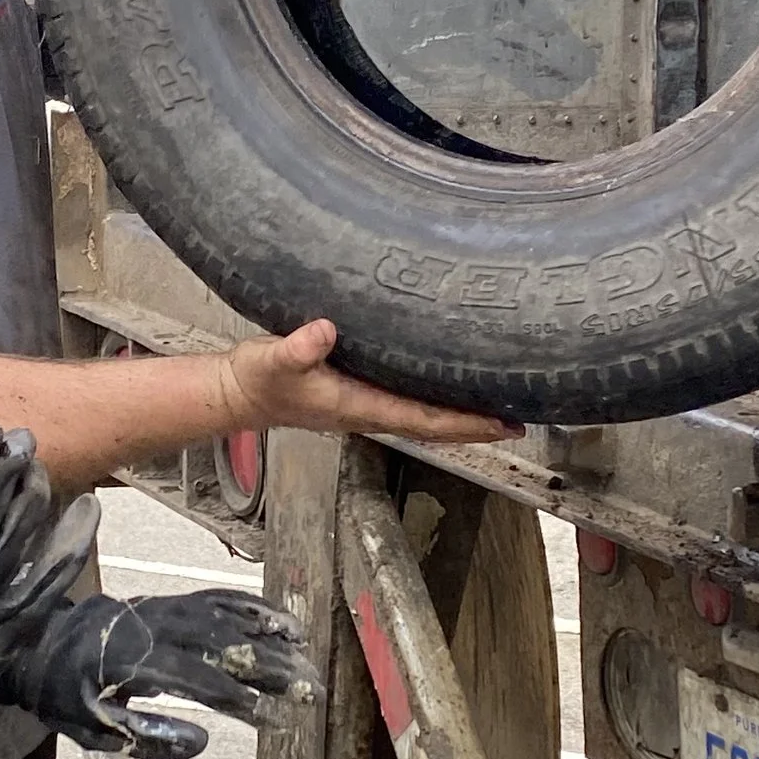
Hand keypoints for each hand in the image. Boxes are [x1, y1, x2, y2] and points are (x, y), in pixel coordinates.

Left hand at [0, 588, 316, 758]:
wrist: (40, 643)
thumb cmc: (65, 694)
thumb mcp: (89, 728)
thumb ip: (144, 737)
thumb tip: (202, 741)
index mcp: (132, 660)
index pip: (200, 680)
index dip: (241, 700)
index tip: (277, 720)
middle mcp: (154, 627)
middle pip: (225, 643)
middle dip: (272, 668)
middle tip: (311, 691)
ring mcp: (165, 609)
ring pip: (227, 617)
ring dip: (271, 637)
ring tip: (309, 656)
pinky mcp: (171, 603)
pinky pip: (217, 599)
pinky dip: (253, 608)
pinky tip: (284, 622)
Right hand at [215, 319, 514, 445]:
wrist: (241, 391)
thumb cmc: (260, 379)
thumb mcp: (274, 359)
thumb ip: (297, 348)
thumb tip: (323, 332)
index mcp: (360, 408)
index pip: (425, 422)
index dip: (466, 425)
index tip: (501, 425)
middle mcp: (370, 412)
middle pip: (435, 426)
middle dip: (476, 426)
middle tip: (518, 422)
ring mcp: (367, 406)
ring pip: (426, 417)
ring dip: (461, 417)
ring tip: (498, 409)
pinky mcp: (361, 393)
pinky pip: (410, 402)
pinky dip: (437, 401)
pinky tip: (452, 389)